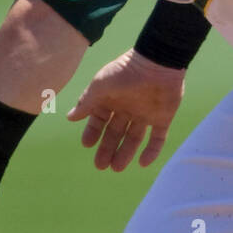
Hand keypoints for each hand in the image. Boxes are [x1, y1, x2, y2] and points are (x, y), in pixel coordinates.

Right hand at [67, 49, 184, 169]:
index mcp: (111, 99)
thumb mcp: (100, 86)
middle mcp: (127, 108)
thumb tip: (70, 118)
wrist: (156, 63)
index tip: (87, 144)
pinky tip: (142, 163)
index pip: (99, 120)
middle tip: (101, 166)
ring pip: (134, 138)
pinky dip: (152, 151)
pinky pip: (157, 138)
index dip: (93, 133)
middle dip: (107, 149)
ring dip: (126, 153)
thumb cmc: (124, 72)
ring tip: (117, 168)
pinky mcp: (163, 117)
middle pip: (115, 133)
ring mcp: (145, 114)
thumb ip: (86, 103)